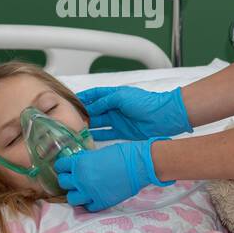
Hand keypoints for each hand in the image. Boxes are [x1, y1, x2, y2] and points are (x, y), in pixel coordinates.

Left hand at [53, 138, 171, 211]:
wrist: (139, 165)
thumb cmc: (122, 154)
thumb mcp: (98, 153)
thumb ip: (85, 160)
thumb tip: (78, 163)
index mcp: (79, 164)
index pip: (60, 166)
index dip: (63, 166)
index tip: (66, 167)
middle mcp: (81, 180)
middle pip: (63, 183)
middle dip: (67, 180)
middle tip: (74, 178)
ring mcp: (90, 193)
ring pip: (72, 199)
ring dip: (75, 194)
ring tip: (82, 190)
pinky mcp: (101, 203)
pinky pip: (88, 207)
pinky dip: (89, 203)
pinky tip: (93, 197)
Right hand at [77, 85, 192, 140]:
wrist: (163, 116)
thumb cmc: (145, 102)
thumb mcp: (121, 97)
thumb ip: (104, 102)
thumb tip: (90, 107)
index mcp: (114, 95)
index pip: (95, 95)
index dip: (83, 97)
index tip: (70, 102)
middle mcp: (114, 107)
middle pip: (95, 110)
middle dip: (83, 114)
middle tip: (70, 119)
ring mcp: (118, 120)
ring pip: (99, 123)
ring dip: (88, 125)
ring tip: (76, 129)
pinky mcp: (122, 131)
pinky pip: (106, 134)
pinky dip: (97, 136)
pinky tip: (88, 138)